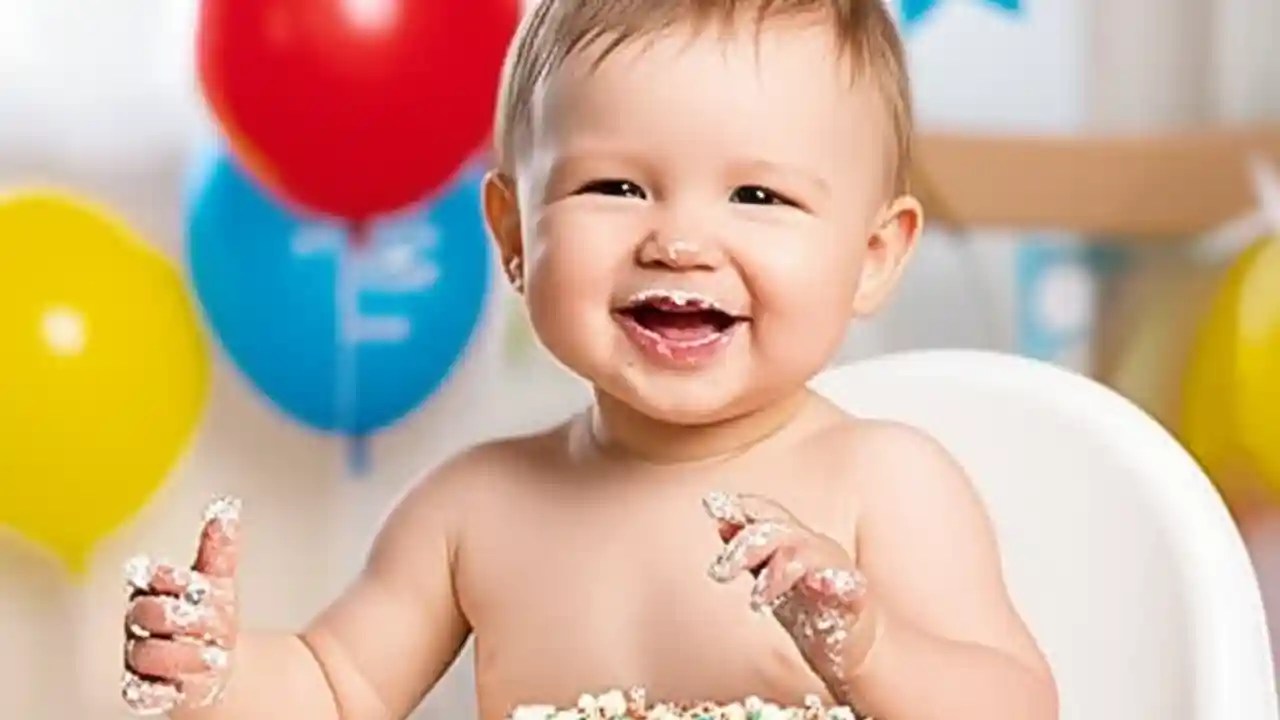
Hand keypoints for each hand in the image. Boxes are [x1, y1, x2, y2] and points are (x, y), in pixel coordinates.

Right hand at [120, 496, 241, 715]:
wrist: (216, 666)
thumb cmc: (209, 621)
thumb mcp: (218, 584)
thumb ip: (219, 551)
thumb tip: (225, 510)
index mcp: (151, 591)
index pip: (147, 578)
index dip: (171, 579)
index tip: (201, 583)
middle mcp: (139, 624)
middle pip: (145, 614)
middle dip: (182, 615)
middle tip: (218, 620)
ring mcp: (140, 657)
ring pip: (145, 653)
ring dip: (182, 654)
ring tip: (217, 655)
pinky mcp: (145, 690)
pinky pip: (143, 692)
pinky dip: (165, 689)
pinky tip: (188, 683)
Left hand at [702, 491, 877, 706]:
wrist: (846, 641)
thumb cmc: (805, 603)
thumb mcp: (768, 576)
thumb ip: (748, 551)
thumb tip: (720, 521)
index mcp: (793, 539)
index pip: (768, 513)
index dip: (743, 508)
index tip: (714, 506)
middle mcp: (814, 546)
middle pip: (782, 531)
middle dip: (749, 545)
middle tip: (721, 571)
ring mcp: (836, 570)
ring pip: (809, 554)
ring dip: (780, 571)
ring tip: (758, 597)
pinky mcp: (855, 598)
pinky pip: (848, 585)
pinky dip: (836, 582)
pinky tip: (821, 586)